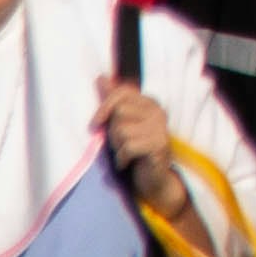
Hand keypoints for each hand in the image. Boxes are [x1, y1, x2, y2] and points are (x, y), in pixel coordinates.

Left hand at [96, 74, 180, 200]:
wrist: (153, 179)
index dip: (104, 106)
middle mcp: (158, 111)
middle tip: (118, 143)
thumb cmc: (135, 148)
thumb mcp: (123, 122)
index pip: (122, 92)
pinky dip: (122, 158)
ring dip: (117, 146)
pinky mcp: (159, 145)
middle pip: (120, 111)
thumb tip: (101, 77)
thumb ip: (113, 100)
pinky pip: (129, 146)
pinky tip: (126, 163)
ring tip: (124, 153)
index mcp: (150, 102)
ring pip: (122, 130)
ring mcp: (160, 128)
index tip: (95, 123)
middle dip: (112, 130)